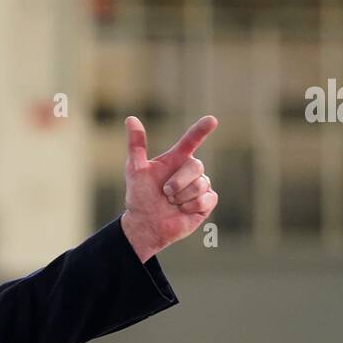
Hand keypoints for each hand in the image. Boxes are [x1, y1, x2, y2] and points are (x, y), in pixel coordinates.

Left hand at [120, 115, 218, 260]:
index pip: (192, 140)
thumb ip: (136, 145)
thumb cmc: (140, 196)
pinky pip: (207, 199)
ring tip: (171, 202)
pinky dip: (191, 206)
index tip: (212, 120)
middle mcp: (190, 170)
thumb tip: (131, 118)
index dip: (201, 130)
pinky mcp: (207, 202)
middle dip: (178, 181)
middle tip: (165, 192)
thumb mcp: (135, 170)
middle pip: (196, 165)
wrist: (145, 224)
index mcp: (176, 159)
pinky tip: (182, 210)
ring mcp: (201, 185)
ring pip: (201, 184)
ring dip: (181, 196)